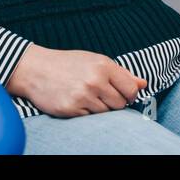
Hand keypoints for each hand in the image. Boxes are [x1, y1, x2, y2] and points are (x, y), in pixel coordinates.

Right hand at [7, 44, 147, 116]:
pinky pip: (89, 118)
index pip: (131, 89)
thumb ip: (121, 73)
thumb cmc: (68, 63)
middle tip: (101, 95)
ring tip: (87, 96)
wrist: (36, 69)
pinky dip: (86, 113)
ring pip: (105, 113)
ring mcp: (82, 96)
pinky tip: (77, 102)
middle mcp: (95, 81)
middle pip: (120, 104)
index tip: (124, 95)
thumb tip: (143, 84)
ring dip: (100, 108)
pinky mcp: (71, 109)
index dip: (130, 95)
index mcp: (104, 66)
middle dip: (114, 102)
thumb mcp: (96, 61)